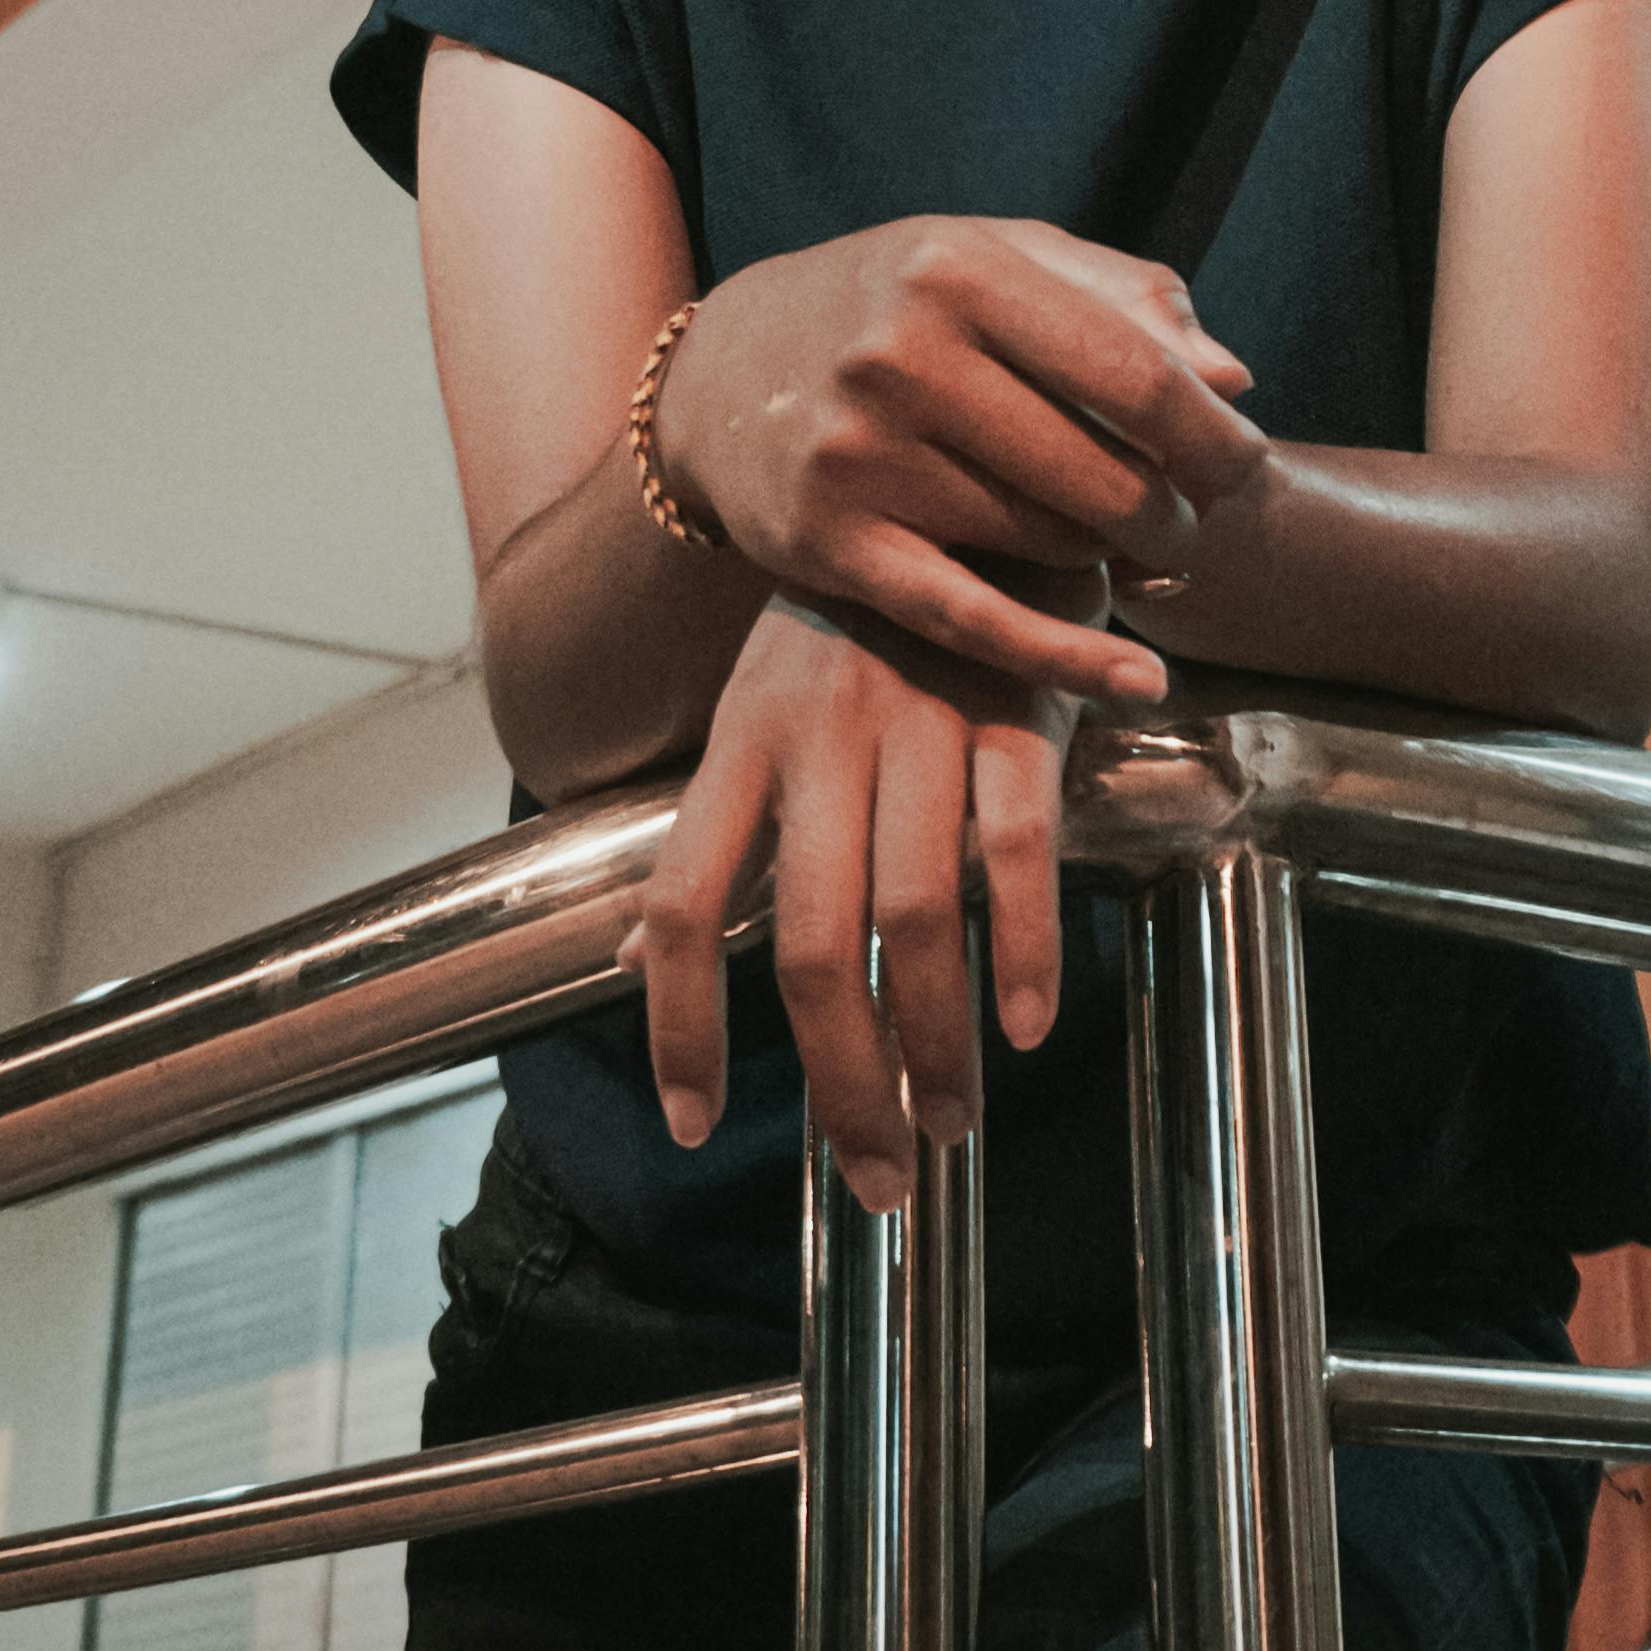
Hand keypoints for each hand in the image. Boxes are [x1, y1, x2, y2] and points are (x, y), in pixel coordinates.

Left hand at [624, 588, 1080, 1203]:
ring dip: (933, 1043)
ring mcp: (920, 724)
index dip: (676, 1026)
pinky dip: (1022, 948)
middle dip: (840, 1082)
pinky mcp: (1016, 714)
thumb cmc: (862, 622)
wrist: (970, 474)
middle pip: (807, 943)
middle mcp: (819, 738)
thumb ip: (712, 833)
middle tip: (878, 1177)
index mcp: (742, 742)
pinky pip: (1018, 850)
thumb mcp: (761, 710)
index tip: (692, 1126)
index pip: (679, 905)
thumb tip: (624, 952)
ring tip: (950, 1123)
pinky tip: (1026, 1023)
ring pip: (912, 916)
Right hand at [652, 219, 1259, 710]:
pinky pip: (972, 620)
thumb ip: (1119, 298)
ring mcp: (859, 455)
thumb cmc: (890, 308)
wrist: (718, 374)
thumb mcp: (993, 259)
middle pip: (1103, 473)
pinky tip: (1138, 683)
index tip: (1243, 468)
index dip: (1211, 437)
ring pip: (1048, 543)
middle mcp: (900, 355)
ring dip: (1109, 560)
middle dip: (1174, 516)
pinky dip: (1063, 659)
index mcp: (957, 269)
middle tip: (1184, 526)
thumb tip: (1231, 380)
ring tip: (1115, 545)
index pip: (1132, 372)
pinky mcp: (830, 545)